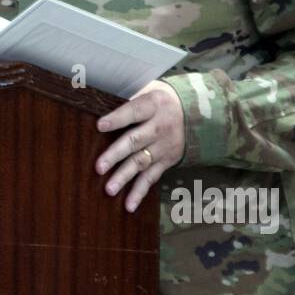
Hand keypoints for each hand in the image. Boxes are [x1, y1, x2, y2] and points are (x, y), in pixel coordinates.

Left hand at [95, 80, 184, 212]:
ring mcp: (163, 146)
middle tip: (98, 167)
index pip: (134, 111)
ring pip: (141, 162)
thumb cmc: (160, 100)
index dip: (117, 118)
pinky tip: (128, 205)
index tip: (100, 125)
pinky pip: (152, 178)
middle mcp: (159, 127)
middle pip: (135, 141)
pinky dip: (140, 192)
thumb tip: (97, 99)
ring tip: (109, 189)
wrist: (197, 114)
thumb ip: (128, 96)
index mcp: (153, 105)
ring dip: (124, 176)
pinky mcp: (166, 161)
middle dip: (116, 154)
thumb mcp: (150, 89)